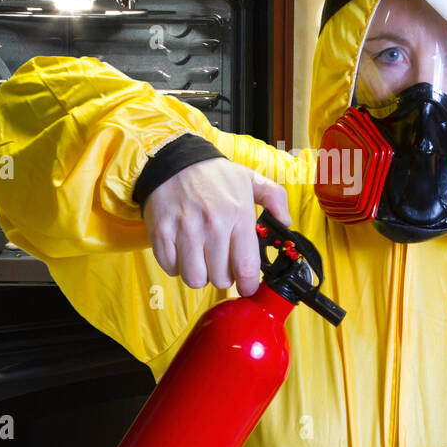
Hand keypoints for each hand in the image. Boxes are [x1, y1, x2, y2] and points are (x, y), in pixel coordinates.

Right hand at [143, 158, 291, 296]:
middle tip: (220, 262)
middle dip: (223, 276)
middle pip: (220, 278)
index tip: (246, 286)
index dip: (248, 285)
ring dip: (199, 274)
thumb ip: (275, 198)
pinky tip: (182, 250)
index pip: (246, 266)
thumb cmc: (213, 174)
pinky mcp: (161, 233)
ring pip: (195, 278)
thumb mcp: (250, 178)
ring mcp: (185, 229)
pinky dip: (176, 265)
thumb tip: (285, 222)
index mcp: (238, 213)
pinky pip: (171, 268)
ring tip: (201, 258)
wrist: (173, 159)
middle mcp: (213, 224)